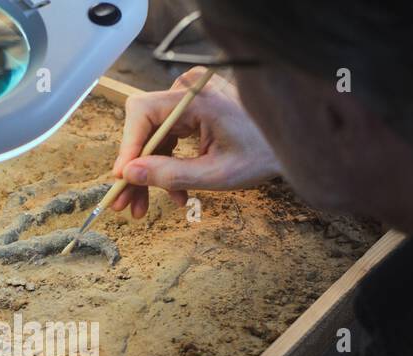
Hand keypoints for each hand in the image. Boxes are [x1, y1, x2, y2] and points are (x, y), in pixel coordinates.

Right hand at [111, 67, 281, 218]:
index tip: (121, 177)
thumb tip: (130, 174)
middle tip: (125, 203)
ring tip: (146, 207)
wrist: (290, 146)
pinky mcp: (193, 109)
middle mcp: (190, 91)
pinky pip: (168, 137)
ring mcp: (191, 98)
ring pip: (153, 136)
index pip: (143, 113)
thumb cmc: (263, 155)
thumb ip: (171, 174)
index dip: (127, 146)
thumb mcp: (217, 174)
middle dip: (136, 168)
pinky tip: (174, 193)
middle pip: (144, 128)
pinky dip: (167, 164)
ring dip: (151, 173)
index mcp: (198, 98)